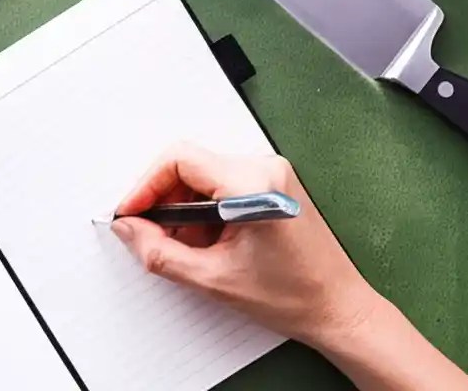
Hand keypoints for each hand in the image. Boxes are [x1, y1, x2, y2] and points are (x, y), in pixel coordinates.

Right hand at [111, 143, 381, 348]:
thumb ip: (160, 252)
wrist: (339, 308)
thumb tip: (129, 229)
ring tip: (186, 248)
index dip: (145, 185)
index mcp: (253, 183)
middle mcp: (264, 168)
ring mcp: (270, 174)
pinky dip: (203, 211)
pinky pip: (221, 184)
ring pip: (202, 176)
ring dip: (183, 209)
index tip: (131, 212)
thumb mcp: (213, 279)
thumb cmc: (294, 296)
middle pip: (188, 165)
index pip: (179, 159)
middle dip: (163, 201)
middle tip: (151, 236)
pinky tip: (207, 243)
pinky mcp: (271, 185)